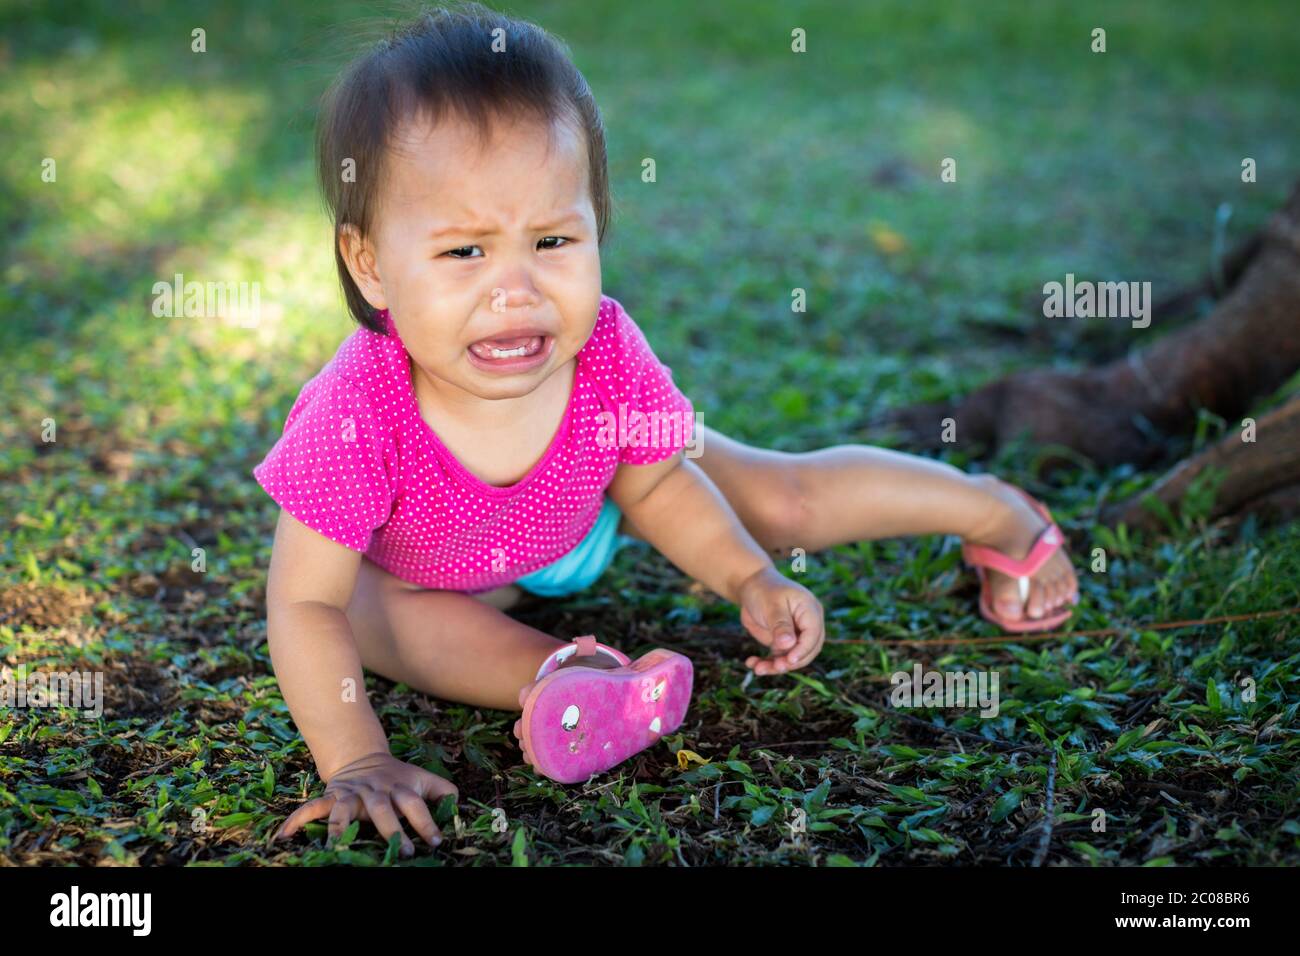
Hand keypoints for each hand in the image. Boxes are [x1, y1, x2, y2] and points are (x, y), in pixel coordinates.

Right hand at [272, 751, 456, 856]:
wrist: (362, 757)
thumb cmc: (398, 777)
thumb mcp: (423, 779)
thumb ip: (444, 791)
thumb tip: (462, 808)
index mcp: (399, 787)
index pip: (416, 803)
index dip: (426, 822)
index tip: (436, 841)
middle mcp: (375, 791)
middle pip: (382, 809)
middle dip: (392, 829)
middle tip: (403, 851)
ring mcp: (351, 794)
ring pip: (345, 810)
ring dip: (341, 828)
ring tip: (337, 847)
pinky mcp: (332, 797)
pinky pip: (312, 809)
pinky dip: (297, 821)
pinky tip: (283, 836)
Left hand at [735, 565, 824, 675]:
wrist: (750, 587)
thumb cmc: (764, 590)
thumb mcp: (772, 605)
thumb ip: (781, 625)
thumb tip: (789, 644)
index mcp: (810, 611)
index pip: (813, 635)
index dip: (803, 650)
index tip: (789, 660)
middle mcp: (807, 625)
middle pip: (806, 651)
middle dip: (791, 662)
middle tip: (774, 667)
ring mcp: (795, 636)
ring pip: (792, 658)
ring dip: (776, 666)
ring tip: (757, 668)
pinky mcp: (783, 643)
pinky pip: (778, 658)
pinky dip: (766, 663)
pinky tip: (751, 663)